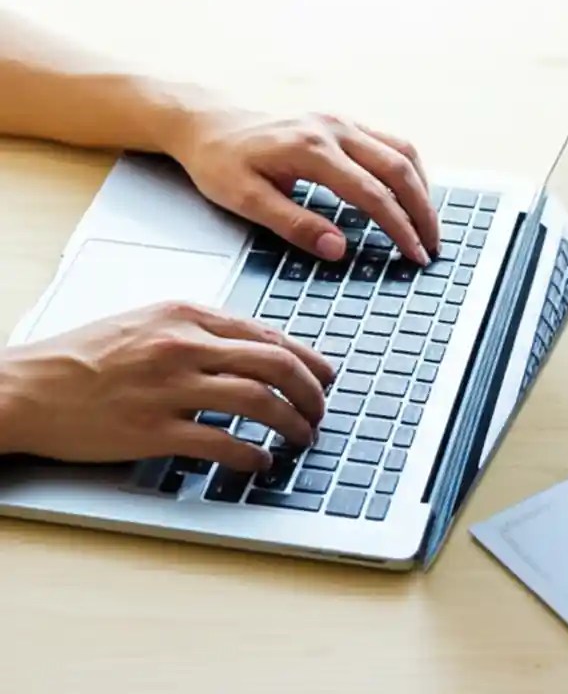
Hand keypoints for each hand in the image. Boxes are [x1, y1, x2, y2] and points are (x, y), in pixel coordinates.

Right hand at [0, 302, 334, 470]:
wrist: (22, 388)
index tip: (326, 376)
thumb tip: (256, 350)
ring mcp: (168, 389)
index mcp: (184, 316)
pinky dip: (252, 455)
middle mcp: (182, 346)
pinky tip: (262, 462)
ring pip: (258, 402)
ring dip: (292, 423)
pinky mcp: (152, 430)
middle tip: (321, 411)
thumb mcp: (147, 324)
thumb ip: (200, 332)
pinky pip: (221, 443)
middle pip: (275, 365)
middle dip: (311, 391)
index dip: (308, 359)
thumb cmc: (82, 358)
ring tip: (303, 436)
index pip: (268, 334)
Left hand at [166, 107, 438, 264]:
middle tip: (433, 246)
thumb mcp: (244, 200)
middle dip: (423, 212)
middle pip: (399, 169)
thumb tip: (339, 249)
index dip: (399, 228)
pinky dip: (409, 170)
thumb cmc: (218, 160)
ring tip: (428, 224)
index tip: (414, 255)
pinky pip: (391, 142)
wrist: (204, 119)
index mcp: (311, 149)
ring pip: (403, 151)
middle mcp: (334, 128)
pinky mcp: (343, 122)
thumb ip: (295, 225)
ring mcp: (341, 121)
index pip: (372, 194)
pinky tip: (411, 193)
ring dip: (422, 189)